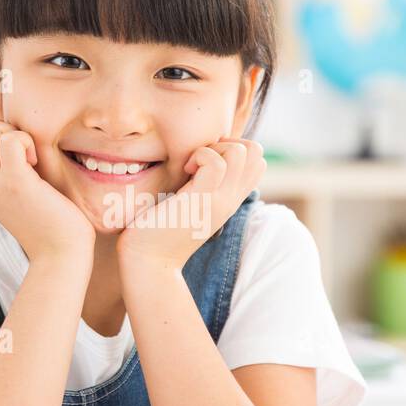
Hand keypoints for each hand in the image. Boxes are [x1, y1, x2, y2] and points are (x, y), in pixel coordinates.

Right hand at [0, 118, 95, 264]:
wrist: (60, 256)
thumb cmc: (51, 225)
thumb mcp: (20, 196)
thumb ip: (10, 174)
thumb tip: (16, 146)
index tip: (15, 149)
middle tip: (24, 150)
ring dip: (12, 132)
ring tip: (30, 157)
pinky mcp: (16, 182)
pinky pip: (10, 140)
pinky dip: (26, 140)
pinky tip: (36, 161)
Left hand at [116, 137, 265, 272]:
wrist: (148, 262)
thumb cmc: (158, 230)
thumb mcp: (188, 204)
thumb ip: (198, 185)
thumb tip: (195, 162)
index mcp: (230, 199)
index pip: (258, 162)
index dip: (234, 148)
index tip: (206, 159)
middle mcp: (231, 199)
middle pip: (257, 153)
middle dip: (228, 143)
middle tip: (200, 160)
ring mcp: (220, 200)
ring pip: (241, 153)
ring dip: (213, 149)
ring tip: (191, 166)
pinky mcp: (202, 200)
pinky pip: (216, 162)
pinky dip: (200, 155)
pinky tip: (183, 170)